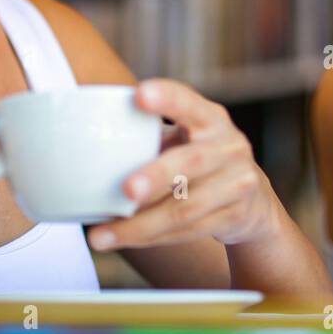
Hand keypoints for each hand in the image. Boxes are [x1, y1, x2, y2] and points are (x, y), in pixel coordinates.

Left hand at [88, 79, 278, 250]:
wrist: (252, 202)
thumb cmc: (198, 160)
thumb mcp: (185, 139)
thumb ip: (149, 136)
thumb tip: (80, 141)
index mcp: (211, 119)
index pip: (189, 103)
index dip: (167, 98)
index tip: (139, 94)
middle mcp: (229, 146)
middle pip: (192, 162)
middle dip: (157, 175)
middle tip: (126, 188)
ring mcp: (238, 183)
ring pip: (186, 208)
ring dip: (140, 225)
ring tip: (101, 235)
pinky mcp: (236, 217)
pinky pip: (187, 232)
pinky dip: (150, 237)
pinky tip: (122, 239)